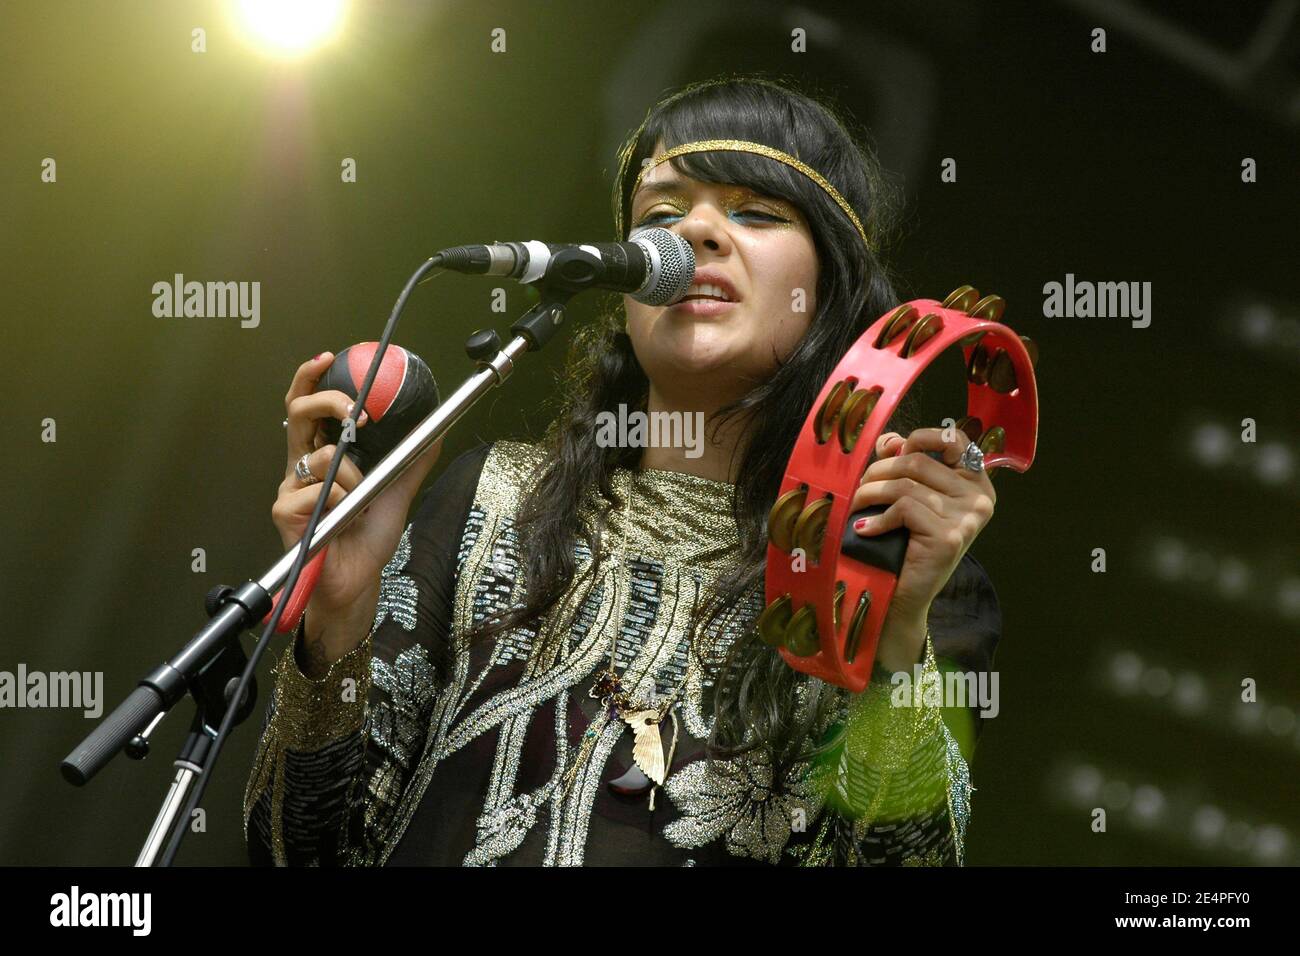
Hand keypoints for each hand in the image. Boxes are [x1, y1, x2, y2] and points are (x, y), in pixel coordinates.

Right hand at [272, 353, 441, 656]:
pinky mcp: (285, 511)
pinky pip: (320, 490)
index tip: (328, 357)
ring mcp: (291, 488)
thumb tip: (436, 429)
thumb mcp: (397, 490)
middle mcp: (301, 467)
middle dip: (330, 402)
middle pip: (298, 413)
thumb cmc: (367, 538)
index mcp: (321, 457)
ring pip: (322, 456)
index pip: (308, 408)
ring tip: (360, 501)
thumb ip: (411, 459)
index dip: (311, 378)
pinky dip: (343, 501)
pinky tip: (344, 520)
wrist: (357, 581)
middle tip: (357, 410)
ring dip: (352, 475)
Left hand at [849, 427, 995, 669]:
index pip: (953, 439)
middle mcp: (978, 498)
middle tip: (860, 489)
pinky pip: (904, 509)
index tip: (893, 452)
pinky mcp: (949, 536)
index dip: (919, 437)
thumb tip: (889, 440)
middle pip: (918, 461)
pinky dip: (877, 518)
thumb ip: (903, 465)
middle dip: (879, 471)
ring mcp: (967, 518)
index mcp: (975, 482)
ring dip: (871, 493)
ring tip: (857, 508)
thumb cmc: (904, 544)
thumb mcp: (909, 498)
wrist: (903, 596)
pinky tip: (865, 529)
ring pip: (906, 484)